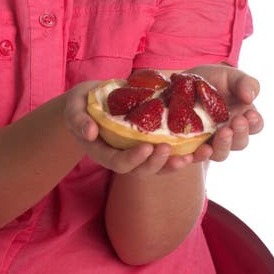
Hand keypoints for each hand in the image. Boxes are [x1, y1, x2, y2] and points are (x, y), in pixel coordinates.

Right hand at [64, 81, 188, 176]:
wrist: (90, 103)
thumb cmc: (80, 105)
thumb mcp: (74, 108)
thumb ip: (78, 120)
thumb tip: (88, 132)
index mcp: (103, 153)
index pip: (120, 163)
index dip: (134, 159)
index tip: (147, 147)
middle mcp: (122, 158)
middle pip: (142, 170)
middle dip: (158, 163)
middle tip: (170, 149)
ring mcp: (137, 153)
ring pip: (159, 167)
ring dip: (176, 164)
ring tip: (193, 156)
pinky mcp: (149, 145)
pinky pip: (167, 154)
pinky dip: (183, 153)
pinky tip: (199, 146)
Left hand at [186, 64, 262, 163]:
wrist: (183, 81)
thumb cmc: (214, 79)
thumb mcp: (230, 76)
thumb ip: (244, 83)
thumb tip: (249, 98)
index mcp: (243, 117)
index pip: (255, 125)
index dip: (254, 122)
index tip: (250, 114)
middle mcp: (229, 133)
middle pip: (240, 142)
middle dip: (239, 134)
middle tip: (234, 123)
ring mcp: (211, 141)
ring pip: (220, 153)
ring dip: (222, 146)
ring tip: (219, 135)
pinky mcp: (192, 145)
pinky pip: (195, 155)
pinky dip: (196, 155)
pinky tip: (194, 151)